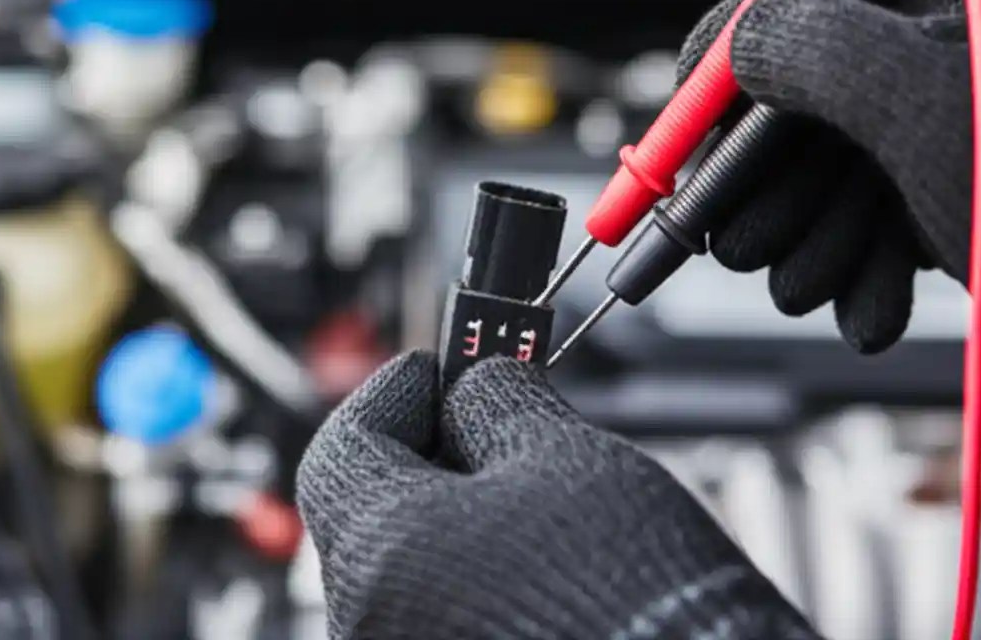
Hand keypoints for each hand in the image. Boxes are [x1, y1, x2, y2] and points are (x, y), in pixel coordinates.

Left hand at [296, 352, 816, 638]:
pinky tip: (537, 557)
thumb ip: (498, 399)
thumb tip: (476, 387)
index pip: (345, 446)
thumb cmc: (635, 592)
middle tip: (493, 417)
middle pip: (373, 508)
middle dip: (433, 451)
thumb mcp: (563, 452)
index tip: (439, 367)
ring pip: (409, 564)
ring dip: (456, 512)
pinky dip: (474, 571)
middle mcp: (370, 621)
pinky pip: (438, 609)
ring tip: (535, 489)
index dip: (398, 391)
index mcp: (380, 552)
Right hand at [682, 0, 980, 381]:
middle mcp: (907, 52)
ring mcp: (915, 128)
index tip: (686, 180)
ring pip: (800, 191)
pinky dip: (850, 283)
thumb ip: (817, 51)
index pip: (763, 20)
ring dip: (810, 256)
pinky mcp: (925, 194)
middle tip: (770, 255)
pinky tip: (875, 311)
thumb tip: (735, 45)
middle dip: (767, 203)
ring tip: (851, 289)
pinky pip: (845, 234)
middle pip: (768, 119)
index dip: (709, 103)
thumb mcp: (930, 109)